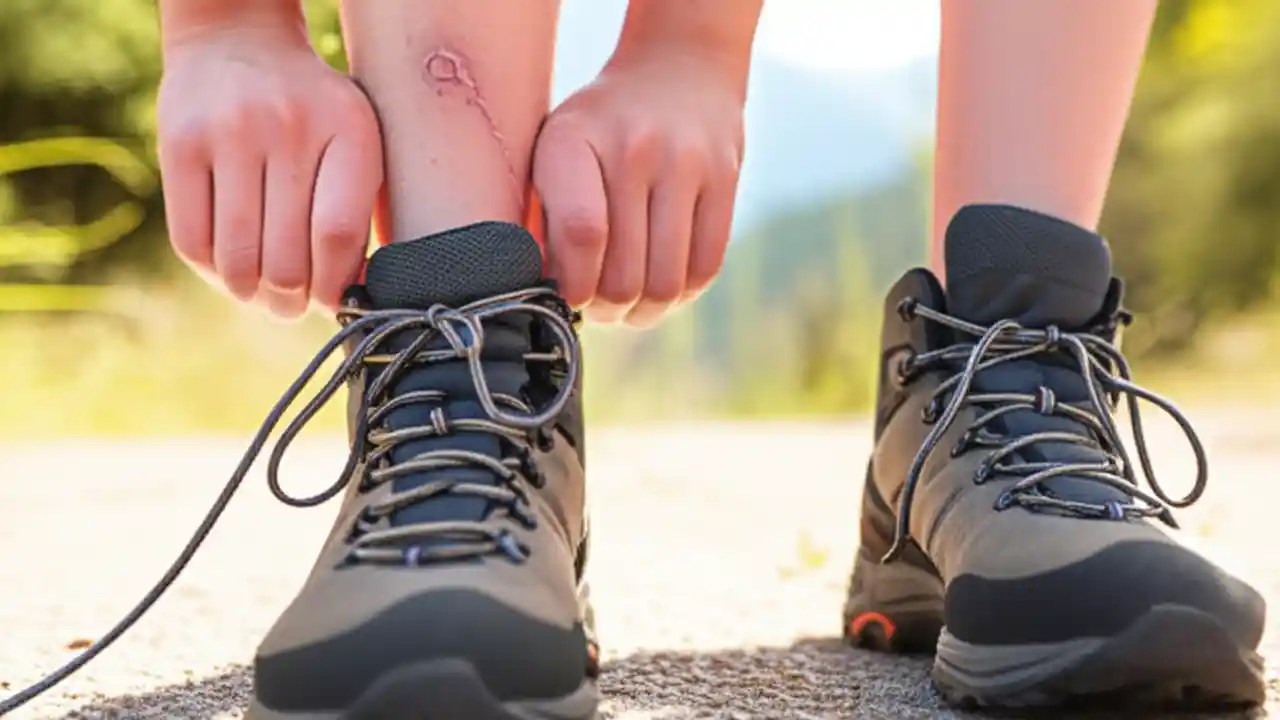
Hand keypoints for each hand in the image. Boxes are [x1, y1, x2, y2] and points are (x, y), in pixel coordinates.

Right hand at [157, 24, 382, 316]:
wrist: (240, 43)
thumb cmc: (313, 114)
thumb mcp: (356, 140)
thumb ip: (361, 209)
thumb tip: (354, 295)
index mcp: (348, 130)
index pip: (337, 235)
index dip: (334, 287)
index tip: (334, 302)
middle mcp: (288, 128)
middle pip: (286, 259)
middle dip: (291, 302)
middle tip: (292, 305)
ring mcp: (229, 134)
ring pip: (238, 261)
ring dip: (251, 296)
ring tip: (262, 295)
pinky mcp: (179, 145)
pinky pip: (193, 242)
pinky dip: (213, 273)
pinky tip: (229, 271)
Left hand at [533, 45, 745, 326]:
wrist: (677, 66)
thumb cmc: (599, 128)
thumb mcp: (555, 150)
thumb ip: (541, 216)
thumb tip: (541, 297)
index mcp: (572, 140)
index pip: (580, 235)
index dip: (573, 287)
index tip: (567, 298)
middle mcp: (632, 148)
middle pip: (624, 273)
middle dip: (607, 309)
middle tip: (599, 308)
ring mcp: (685, 162)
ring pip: (665, 281)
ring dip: (644, 313)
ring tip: (630, 308)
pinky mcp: (724, 178)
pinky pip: (706, 266)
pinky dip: (682, 296)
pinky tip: (664, 291)